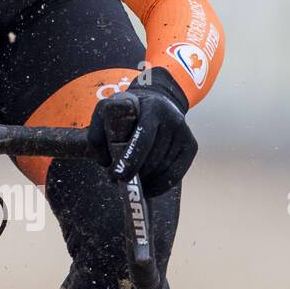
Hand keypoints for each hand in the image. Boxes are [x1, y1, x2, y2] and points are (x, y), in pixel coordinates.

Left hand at [88, 69, 196, 196]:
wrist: (156, 99)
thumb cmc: (126, 111)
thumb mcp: (106, 112)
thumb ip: (98, 134)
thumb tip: (105, 163)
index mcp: (152, 108)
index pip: (143, 140)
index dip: (130, 161)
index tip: (115, 176)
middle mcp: (173, 119)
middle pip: (153, 158)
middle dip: (135, 174)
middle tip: (118, 181)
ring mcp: (185, 132)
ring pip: (164, 168)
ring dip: (147, 181)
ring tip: (131, 183)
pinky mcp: (191, 145)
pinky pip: (177, 173)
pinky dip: (161, 185)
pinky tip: (148, 188)